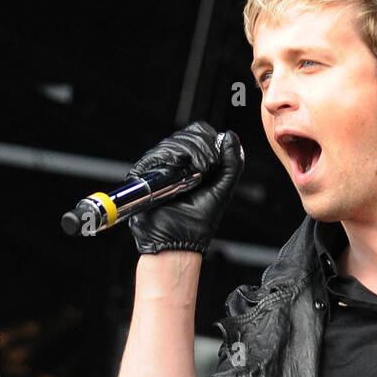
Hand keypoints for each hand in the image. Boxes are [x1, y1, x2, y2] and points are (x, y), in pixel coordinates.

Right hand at [126, 121, 243, 255]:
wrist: (178, 242)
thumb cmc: (198, 223)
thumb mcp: (223, 190)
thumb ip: (232, 163)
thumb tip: (231, 136)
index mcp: (193, 163)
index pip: (199, 133)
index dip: (209, 140)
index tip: (215, 160)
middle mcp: (175, 162)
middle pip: (186, 135)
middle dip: (201, 148)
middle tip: (206, 169)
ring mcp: (159, 167)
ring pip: (172, 142)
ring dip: (189, 153)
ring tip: (197, 174)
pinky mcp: (144, 174)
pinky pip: (156, 155)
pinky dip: (171, 157)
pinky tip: (181, 167)